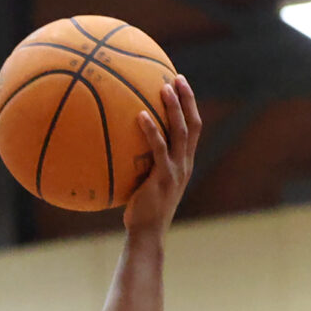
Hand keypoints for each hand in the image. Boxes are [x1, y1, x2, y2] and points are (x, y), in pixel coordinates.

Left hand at [122, 76, 201, 235]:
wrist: (147, 233)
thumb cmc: (141, 211)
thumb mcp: (145, 183)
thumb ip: (141, 164)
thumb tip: (119, 145)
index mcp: (184, 163)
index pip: (192, 129)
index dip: (190, 106)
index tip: (181, 85)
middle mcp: (185, 163)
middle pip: (192, 124)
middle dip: (187, 99)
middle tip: (177, 77)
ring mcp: (177, 170)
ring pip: (181, 131)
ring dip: (174, 108)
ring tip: (164, 87)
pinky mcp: (164, 177)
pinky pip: (159, 148)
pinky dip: (151, 130)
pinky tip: (139, 114)